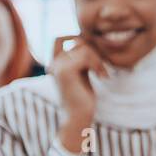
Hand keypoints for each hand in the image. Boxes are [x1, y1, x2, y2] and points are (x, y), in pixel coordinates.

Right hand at [50, 34, 108, 150]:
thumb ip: (81, 59)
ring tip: (103, 74)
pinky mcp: (65, 71)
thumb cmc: (83, 98)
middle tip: (102, 70)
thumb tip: (87, 40)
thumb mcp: (82, 74)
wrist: (78, 117)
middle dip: (94, 52)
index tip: (91, 52)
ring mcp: (57, 66)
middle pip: (77, 42)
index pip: (59, 39)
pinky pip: (85, 56)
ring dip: (98, 60)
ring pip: (83, 48)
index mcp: (54, 64)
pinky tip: (102, 77)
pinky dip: (97, 64)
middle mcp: (53, 64)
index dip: (74, 37)